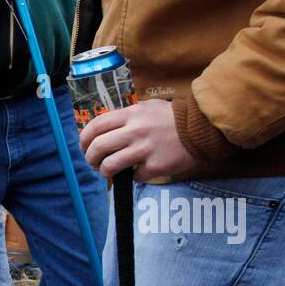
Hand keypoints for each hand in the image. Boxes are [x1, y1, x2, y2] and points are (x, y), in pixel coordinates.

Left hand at [79, 99, 200, 180]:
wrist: (200, 129)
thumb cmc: (172, 119)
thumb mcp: (147, 108)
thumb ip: (125, 118)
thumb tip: (102, 131)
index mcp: (131, 115)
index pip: (96, 126)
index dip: (84, 139)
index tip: (84, 147)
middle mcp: (135, 131)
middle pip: (98, 148)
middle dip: (90, 158)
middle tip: (93, 162)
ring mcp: (144, 150)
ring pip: (109, 166)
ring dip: (105, 171)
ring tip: (109, 171)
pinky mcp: (154, 166)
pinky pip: (134, 177)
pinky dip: (134, 177)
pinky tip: (141, 170)